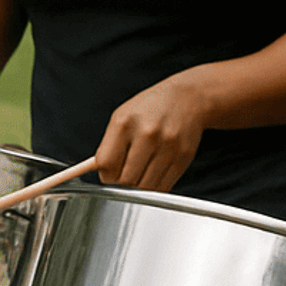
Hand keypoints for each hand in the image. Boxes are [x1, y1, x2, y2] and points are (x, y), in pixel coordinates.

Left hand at [96, 69, 213, 191]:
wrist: (189, 98)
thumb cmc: (151, 108)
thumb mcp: (122, 117)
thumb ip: (108, 145)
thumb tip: (96, 171)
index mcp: (125, 124)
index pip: (107, 164)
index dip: (105, 175)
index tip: (109, 174)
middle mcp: (148, 135)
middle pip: (126, 179)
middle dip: (121, 183)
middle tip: (124, 176)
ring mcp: (168, 147)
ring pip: (145, 187)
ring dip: (139, 187)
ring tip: (140, 173)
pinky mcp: (184, 157)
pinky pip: (164, 186)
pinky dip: (155, 186)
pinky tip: (154, 173)